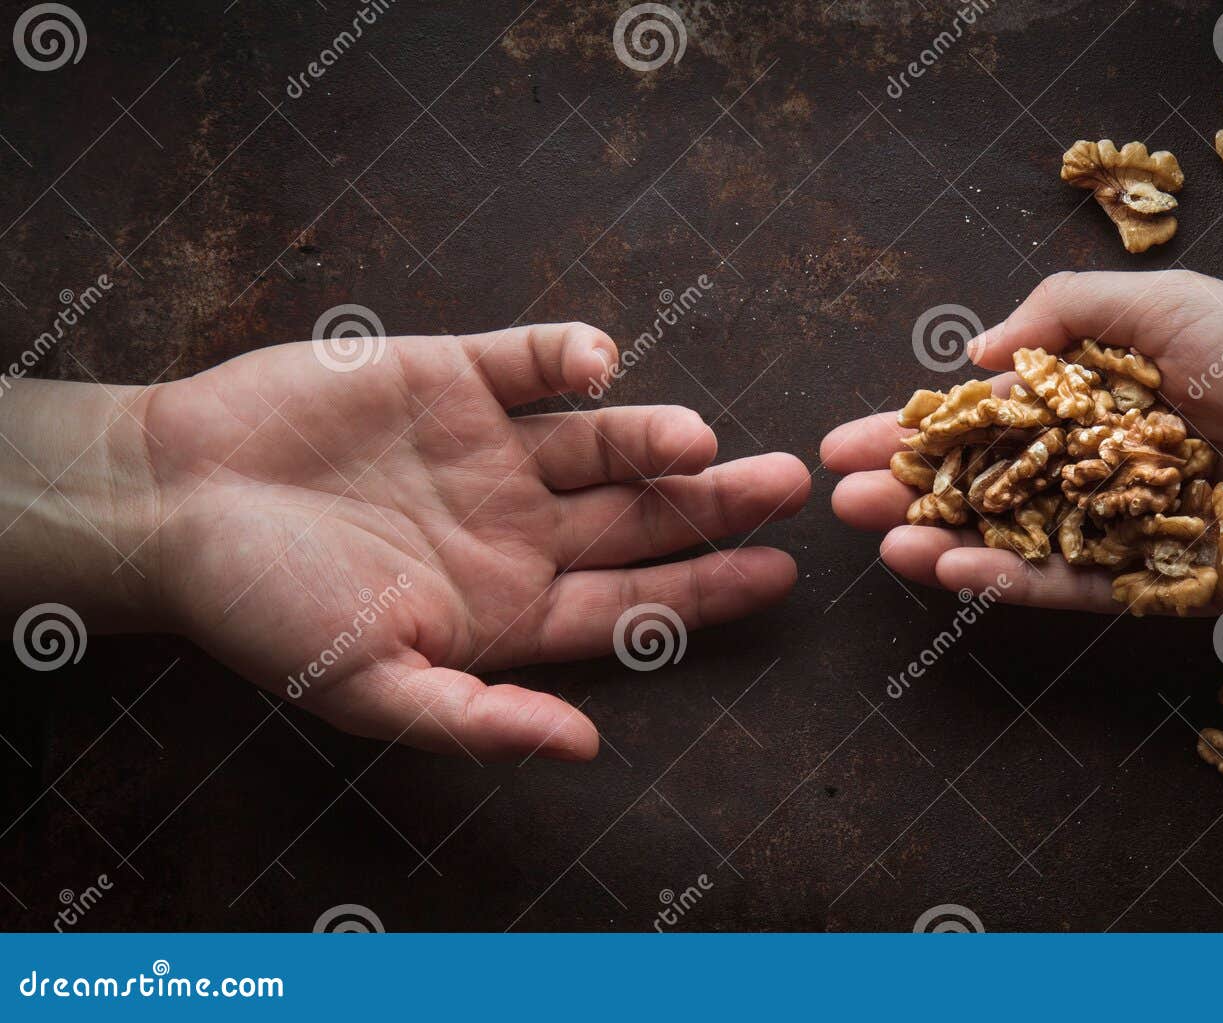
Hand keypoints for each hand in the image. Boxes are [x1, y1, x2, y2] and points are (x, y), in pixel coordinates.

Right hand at [11, 323, 808, 760]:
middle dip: (714, 504)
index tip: (778, 576)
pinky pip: (530, 362)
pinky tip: (603, 364)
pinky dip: (568, 358)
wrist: (169, 501)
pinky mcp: (451, 376)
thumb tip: (583, 754)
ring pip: (602, 441)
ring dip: (653, 435)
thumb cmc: (263, 608)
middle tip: (788, 486)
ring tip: (697, 438)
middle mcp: (518, 526)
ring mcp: (490, 449)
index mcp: (511, 605)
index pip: (634, 603)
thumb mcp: (368, 685)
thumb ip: (478, 719)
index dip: (707, 591)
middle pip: (641, 517)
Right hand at [822, 269, 1222, 612]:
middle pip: (984, 482)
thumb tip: (977, 353)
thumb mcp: (1163, 302)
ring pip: (1014, 539)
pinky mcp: (1153, 582)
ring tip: (880, 540)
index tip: (846, 442)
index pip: (987, 416)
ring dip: (942, 540)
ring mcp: (1123, 524)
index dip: (915, 428)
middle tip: (839, 500)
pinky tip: (951, 569)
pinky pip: (1068, 585)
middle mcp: (1100, 460)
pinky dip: (1008, 581)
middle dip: (909, 489)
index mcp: (1099, 392)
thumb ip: (1064, 313)